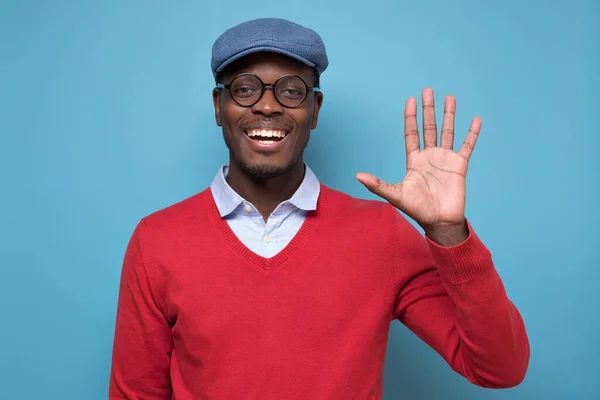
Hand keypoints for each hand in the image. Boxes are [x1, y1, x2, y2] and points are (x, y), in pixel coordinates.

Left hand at [356, 88, 481, 243]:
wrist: (439, 222)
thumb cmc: (417, 210)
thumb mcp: (395, 195)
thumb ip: (377, 184)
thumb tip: (358, 176)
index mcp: (414, 160)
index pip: (411, 133)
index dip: (411, 117)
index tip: (410, 100)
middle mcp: (430, 156)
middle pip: (429, 127)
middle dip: (428, 109)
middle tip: (428, 90)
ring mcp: (445, 159)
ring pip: (448, 131)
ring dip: (449, 115)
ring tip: (449, 98)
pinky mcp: (460, 165)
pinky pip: (467, 145)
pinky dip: (471, 133)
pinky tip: (475, 120)